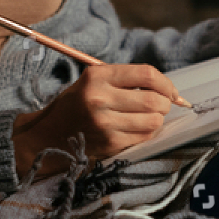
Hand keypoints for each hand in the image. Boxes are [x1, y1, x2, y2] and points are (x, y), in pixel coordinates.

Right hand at [12, 64, 178, 176]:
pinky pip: (144, 137)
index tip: (171, 91)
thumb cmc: (76, 106)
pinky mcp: (109, 143)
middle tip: (161, 106)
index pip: (146, 75)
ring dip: (157, 119)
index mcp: (97, 77)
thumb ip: (126, 81)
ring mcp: (105, 124)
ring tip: (147, 117)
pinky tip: (136, 129)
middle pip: (154, 100)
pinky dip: (147, 133)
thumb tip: (167, 90)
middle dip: (165, 103)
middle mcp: (100, 99)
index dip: (166, 83)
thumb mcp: (93, 82)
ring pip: (153, 121)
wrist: (48, 135)